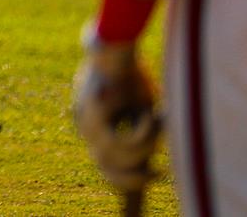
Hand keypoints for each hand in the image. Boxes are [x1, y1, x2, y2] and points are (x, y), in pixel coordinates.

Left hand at [73, 35, 159, 196]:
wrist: (116, 46)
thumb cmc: (131, 76)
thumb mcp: (142, 111)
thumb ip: (142, 135)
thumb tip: (152, 162)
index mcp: (95, 128)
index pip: (105, 166)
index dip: (122, 191)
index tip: (133, 210)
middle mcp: (87, 128)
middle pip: (108, 170)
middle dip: (135, 180)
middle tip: (159, 174)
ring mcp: (87, 121)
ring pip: (118, 156)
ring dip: (144, 146)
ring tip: (156, 120)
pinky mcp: (94, 113)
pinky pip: (122, 142)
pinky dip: (143, 134)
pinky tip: (152, 115)